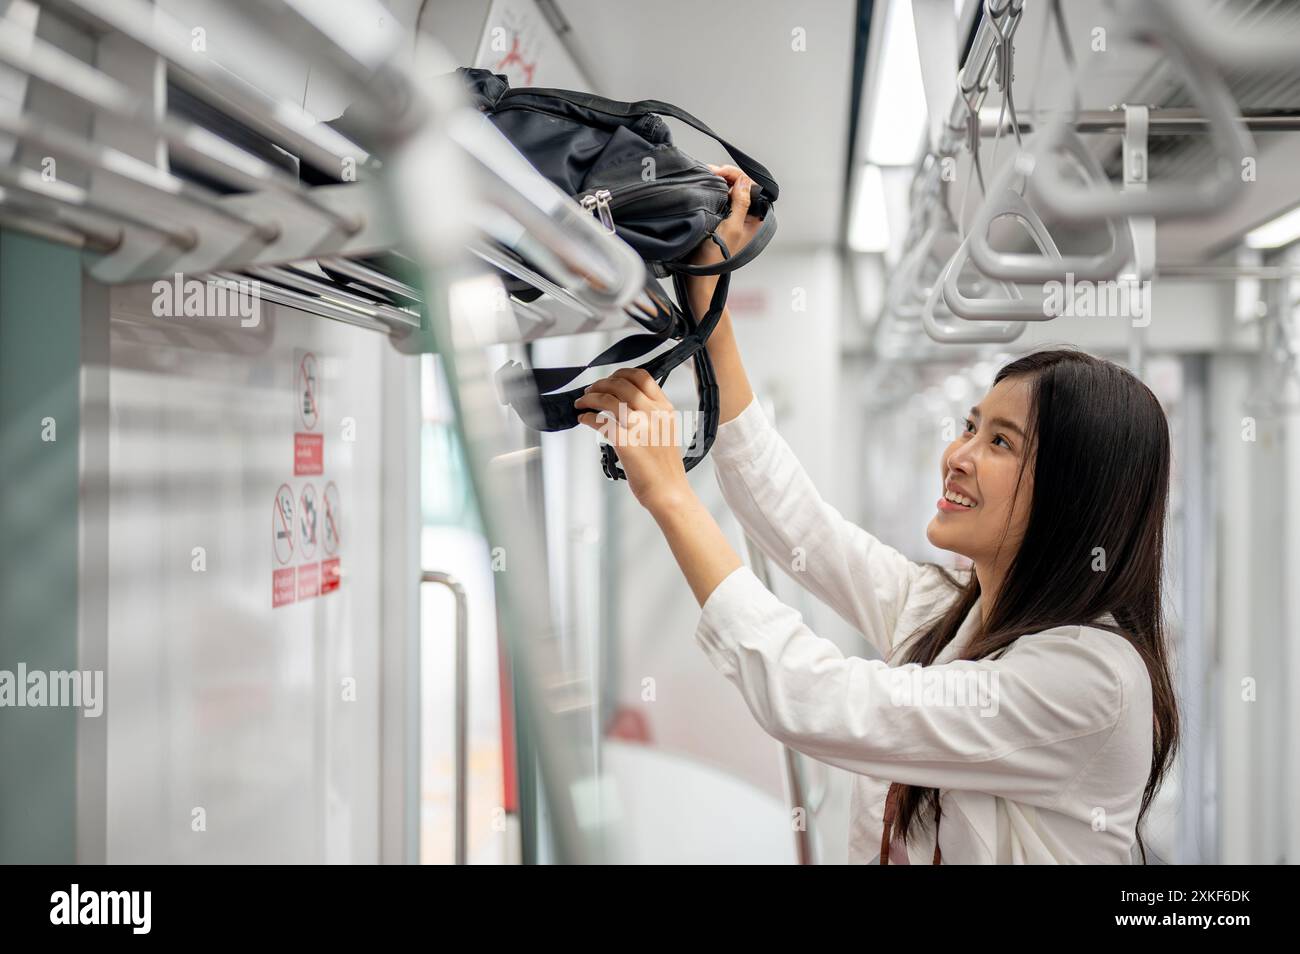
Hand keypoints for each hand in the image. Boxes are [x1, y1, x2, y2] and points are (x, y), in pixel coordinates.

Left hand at [574, 368, 693, 513]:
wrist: (669, 491)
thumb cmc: (666, 466)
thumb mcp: (666, 430)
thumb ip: (652, 414)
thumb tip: (628, 403)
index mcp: (665, 408)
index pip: (642, 377)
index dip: (621, 374)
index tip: (609, 378)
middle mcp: (653, 413)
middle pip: (621, 384)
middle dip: (600, 384)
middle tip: (590, 391)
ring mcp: (639, 427)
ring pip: (608, 399)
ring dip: (590, 398)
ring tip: (582, 403)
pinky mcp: (625, 442)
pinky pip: (600, 422)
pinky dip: (588, 417)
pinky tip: (583, 419)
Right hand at [689, 163, 764, 268]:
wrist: (698, 276)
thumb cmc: (715, 257)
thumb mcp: (731, 228)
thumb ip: (741, 204)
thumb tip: (744, 181)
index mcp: (755, 218)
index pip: (751, 186)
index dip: (736, 175)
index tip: (718, 172)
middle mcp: (746, 216)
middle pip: (740, 186)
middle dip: (726, 176)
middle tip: (709, 171)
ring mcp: (732, 217)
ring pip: (729, 191)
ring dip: (718, 182)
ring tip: (704, 176)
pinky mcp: (719, 219)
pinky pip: (719, 199)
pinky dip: (712, 190)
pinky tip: (703, 186)